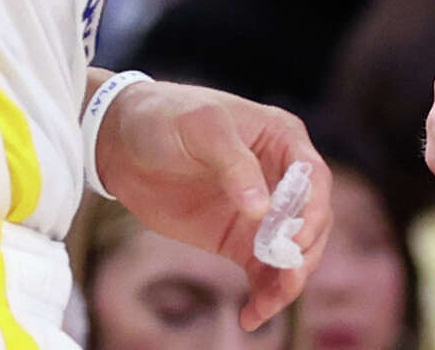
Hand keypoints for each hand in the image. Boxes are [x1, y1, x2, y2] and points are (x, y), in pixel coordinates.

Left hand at [97, 80, 330, 330]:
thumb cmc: (166, 117)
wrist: (121, 143)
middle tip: (285, 276)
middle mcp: (280, 176)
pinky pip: (263, 271)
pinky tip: (250, 316)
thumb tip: (261, 209)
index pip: (313, 177)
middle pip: (312, 220)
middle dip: (304, 251)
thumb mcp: (201, 128)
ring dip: (288, 280)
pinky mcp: (238, 239)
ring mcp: (260, 211)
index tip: (295, 238)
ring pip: (293, 251)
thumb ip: (234, 164)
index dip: (311, 209)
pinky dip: (264, 295)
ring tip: (265, 305)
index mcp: (281, 138)